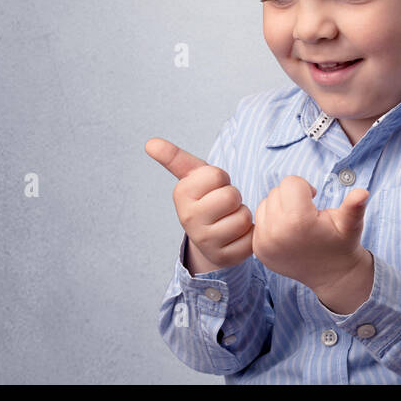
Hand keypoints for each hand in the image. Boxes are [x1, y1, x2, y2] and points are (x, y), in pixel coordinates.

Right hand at [145, 136, 253, 271]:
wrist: (209, 238)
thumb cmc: (204, 199)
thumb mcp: (192, 175)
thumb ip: (174, 157)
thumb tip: (149, 143)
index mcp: (181, 195)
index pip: (218, 175)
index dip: (221, 179)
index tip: (212, 188)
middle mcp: (189, 220)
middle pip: (231, 196)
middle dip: (233, 197)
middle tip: (222, 204)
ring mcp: (206, 241)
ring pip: (243, 217)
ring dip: (242, 215)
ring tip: (228, 218)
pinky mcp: (226, 257)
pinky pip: (251, 238)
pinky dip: (249, 234)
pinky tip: (236, 236)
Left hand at [252, 175, 371, 294]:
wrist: (332, 275)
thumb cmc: (341, 243)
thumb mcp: (351, 224)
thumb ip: (354, 206)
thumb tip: (363, 193)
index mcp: (298, 221)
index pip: (291, 182)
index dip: (306, 188)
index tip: (314, 203)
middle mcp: (276, 232)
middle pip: (277, 191)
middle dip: (292, 197)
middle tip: (306, 214)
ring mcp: (265, 243)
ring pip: (265, 203)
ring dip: (280, 207)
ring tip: (296, 222)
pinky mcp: (258, 249)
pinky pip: (259, 220)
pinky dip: (271, 220)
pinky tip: (287, 231)